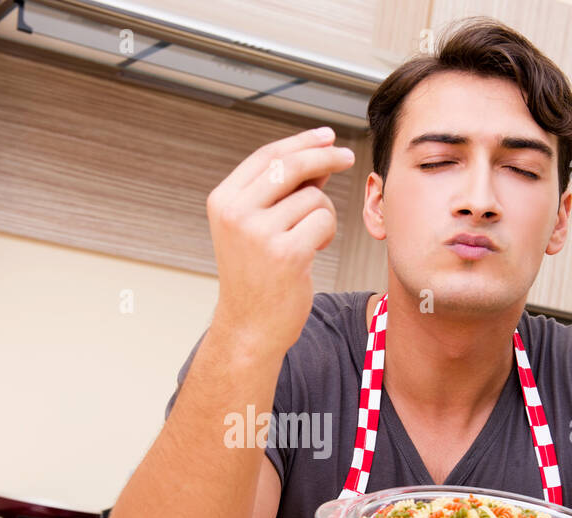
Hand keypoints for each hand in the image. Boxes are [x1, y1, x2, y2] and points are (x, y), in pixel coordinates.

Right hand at [206, 126, 355, 356]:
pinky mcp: (287, 253)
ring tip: (310, 239)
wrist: (250, 327)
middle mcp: (236, 213)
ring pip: (313, 198)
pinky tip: (313, 252)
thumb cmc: (258, 276)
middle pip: (292, 166)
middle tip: (348, 158)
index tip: (326, 136)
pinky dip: (327, 233)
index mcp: (223, 201)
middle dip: (326, 157)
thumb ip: (281, 192)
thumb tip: (318, 156)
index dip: (301, 142)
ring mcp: (259, 234)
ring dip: (324, 215)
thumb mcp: (256, 227)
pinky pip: (324, 221)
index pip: (267, 156)